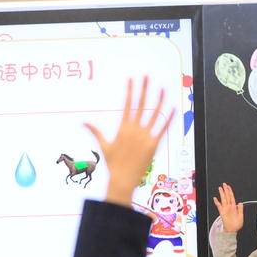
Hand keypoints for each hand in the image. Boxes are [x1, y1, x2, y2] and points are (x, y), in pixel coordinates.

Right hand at [86, 76, 172, 206]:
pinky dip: (168, 119)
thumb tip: (83, 122)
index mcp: (123, 128)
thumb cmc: (113, 164)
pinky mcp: (153, 145)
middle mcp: (134, 130)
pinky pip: (162, 129)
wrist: (122, 180)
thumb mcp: (104, 146)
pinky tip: (173, 108)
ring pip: (154, 115)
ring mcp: (145, 137)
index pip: (127, 104)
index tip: (131, 79)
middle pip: (140, 105)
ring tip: (162, 88)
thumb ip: (95, 132)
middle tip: (146, 76)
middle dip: (143, 89)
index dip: (130, 90)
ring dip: (159, 100)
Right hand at [213, 183, 243, 232]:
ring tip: (220, 188)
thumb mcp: (241, 216)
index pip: (232, 197)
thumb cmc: (236, 224)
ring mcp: (225, 209)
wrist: (232, 230)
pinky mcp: (222, 213)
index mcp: (234, 207)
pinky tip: (215, 198)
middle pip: (227, 196)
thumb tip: (240, 203)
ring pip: (223, 199)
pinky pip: (219, 206)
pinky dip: (217, 202)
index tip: (228, 187)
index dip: (230, 191)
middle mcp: (229, 207)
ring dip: (222, 194)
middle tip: (224, 184)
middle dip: (226, 190)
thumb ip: (240, 209)